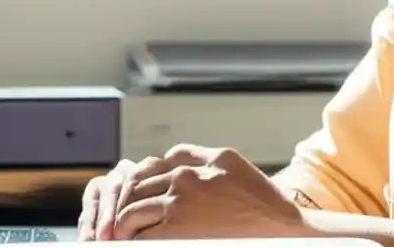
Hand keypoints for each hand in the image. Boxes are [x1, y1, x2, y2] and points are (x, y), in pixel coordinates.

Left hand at [79, 144, 311, 241]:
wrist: (282, 228)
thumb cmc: (259, 200)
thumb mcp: (231, 164)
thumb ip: (199, 156)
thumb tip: (166, 156)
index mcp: (198, 160)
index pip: (151, 166)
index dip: (136, 183)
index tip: (131, 199)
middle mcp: (187, 176)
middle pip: (136, 185)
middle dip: (121, 204)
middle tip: (112, 221)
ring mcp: (181, 202)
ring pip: (132, 209)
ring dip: (120, 224)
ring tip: (115, 237)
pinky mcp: (178, 229)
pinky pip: (141, 233)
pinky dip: (130, 239)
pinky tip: (130, 244)